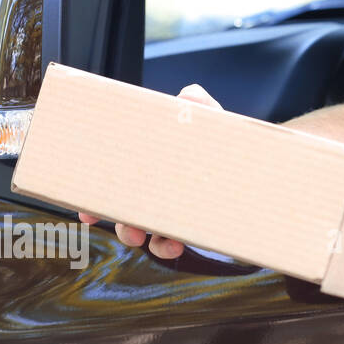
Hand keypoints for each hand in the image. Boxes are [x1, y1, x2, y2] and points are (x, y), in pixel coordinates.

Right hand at [76, 83, 222, 259]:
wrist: (260, 165)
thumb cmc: (225, 138)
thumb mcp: (210, 119)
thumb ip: (199, 104)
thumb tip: (188, 96)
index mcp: (153, 162)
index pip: (116, 177)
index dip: (95, 192)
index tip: (83, 205)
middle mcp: (159, 188)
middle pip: (123, 206)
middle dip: (109, 216)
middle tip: (101, 219)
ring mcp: (176, 208)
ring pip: (143, 228)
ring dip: (134, 235)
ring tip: (141, 238)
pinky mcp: (196, 225)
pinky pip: (173, 242)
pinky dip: (167, 247)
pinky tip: (173, 245)